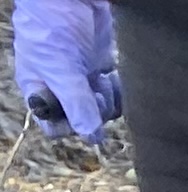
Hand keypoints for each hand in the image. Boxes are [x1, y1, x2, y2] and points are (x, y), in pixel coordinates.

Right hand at [12, 0, 116, 139]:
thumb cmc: (54, 28)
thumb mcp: (62, 69)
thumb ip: (77, 104)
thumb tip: (91, 137)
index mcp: (40, 89)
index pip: (54, 126)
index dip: (70, 127)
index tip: (82, 114)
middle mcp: (59, 87)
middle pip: (82, 120)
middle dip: (93, 113)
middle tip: (95, 92)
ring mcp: (80, 78)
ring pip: (100, 109)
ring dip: (108, 102)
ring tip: (103, 81)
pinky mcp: (98, 68)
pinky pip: (114, 93)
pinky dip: (118, 92)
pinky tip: (114, 78)